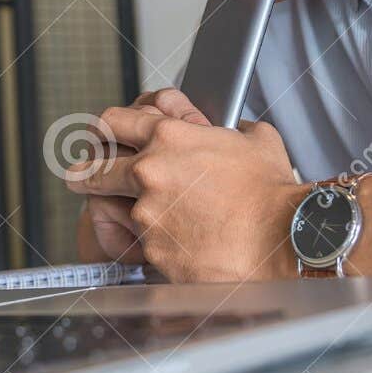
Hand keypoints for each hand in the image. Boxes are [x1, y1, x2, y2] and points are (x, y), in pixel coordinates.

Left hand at [67, 89, 306, 281]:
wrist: (284, 239)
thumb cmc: (273, 192)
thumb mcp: (256, 139)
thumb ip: (231, 129)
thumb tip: (232, 130)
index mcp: (169, 137)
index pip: (112, 122)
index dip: (105, 131)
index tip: (104, 140)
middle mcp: (150, 172)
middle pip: (90, 169)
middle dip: (87, 175)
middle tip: (89, 181)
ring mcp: (147, 214)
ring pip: (111, 211)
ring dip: (123, 213)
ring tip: (143, 219)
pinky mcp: (152, 250)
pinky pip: (140, 245)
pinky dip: (152, 244)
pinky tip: (177, 244)